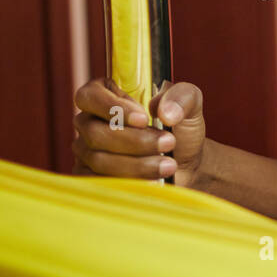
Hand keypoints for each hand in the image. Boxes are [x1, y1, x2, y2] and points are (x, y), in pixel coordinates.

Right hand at [72, 78, 206, 187]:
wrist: (186, 163)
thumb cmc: (180, 128)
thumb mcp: (189, 102)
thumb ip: (181, 96)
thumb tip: (164, 112)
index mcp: (107, 94)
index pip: (89, 96)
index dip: (112, 108)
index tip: (143, 119)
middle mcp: (91, 121)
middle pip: (95, 133)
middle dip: (135, 141)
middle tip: (168, 143)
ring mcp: (87, 152)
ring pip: (99, 160)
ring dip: (137, 164)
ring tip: (168, 165)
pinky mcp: (91, 178)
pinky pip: (100, 183)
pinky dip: (130, 182)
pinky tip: (153, 182)